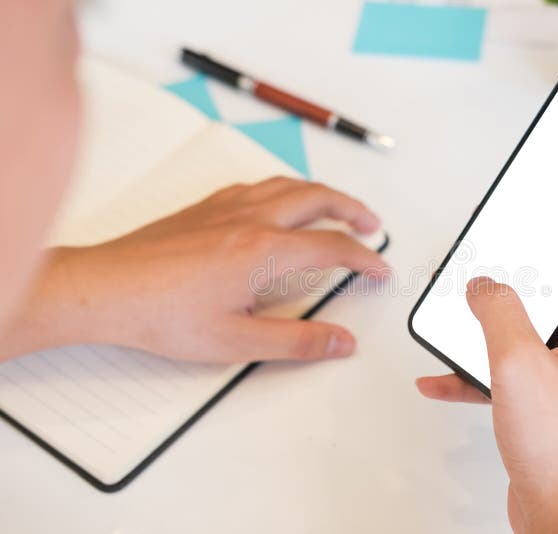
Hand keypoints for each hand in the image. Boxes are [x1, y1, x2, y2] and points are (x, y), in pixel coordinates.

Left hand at [1, 177, 387, 362]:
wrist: (105, 289)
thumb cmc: (163, 314)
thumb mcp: (237, 341)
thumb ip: (297, 341)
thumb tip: (341, 342)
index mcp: (264, 251)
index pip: (332, 247)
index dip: (365, 258)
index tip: (379, 269)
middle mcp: (251, 219)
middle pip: (318, 198)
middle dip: (353, 209)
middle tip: (372, 225)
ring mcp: (227, 207)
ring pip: (289, 184)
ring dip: (322, 193)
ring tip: (337, 207)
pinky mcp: (206, 207)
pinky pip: (259, 185)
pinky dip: (286, 189)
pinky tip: (280, 203)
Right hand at [416, 230, 557, 533]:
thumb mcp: (521, 364)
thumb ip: (498, 313)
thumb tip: (483, 285)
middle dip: (537, 267)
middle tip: (510, 249)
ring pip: (535, 328)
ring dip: (498, 318)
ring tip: (468, 306)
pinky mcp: (546, 403)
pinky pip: (509, 370)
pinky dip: (478, 367)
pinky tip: (444, 373)